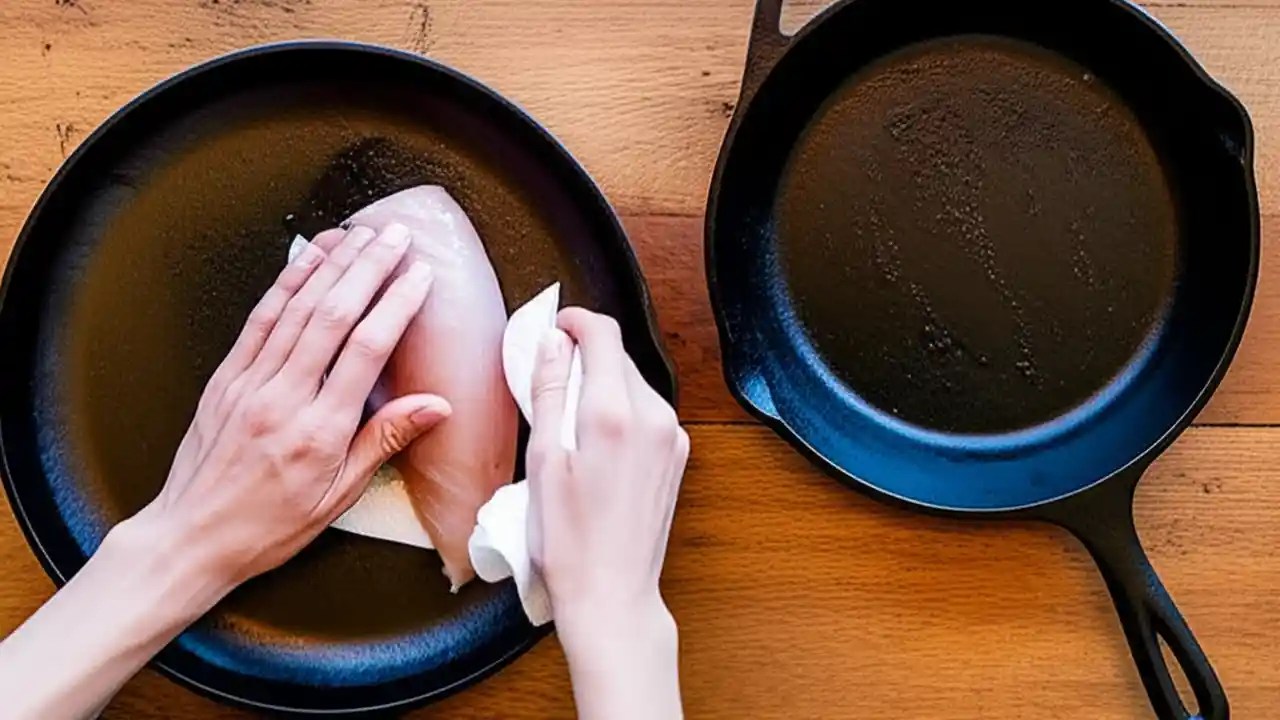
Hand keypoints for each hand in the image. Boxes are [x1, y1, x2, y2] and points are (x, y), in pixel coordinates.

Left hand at [0, 223, 450, 719]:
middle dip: (368, 269)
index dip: (396, 305)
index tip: (420, 276)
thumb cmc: (269, 526)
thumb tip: (436, 406)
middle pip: (332, 316)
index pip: (365, 351)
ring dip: (331, 264)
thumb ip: (384, 441)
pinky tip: (308, 257)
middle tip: (397, 237)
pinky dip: (286, 283)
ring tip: (361, 234)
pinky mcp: (226, 377)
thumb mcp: (338, 497)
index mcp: (318, 431)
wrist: (191, 537)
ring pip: (295, 308)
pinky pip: (259, 319)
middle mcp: (282, 397)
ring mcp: (249, 382)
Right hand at [527, 307, 687, 719]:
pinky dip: (619, 409)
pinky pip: (647, 411)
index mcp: (616, 415)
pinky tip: (593, 440)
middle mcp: (655, 417)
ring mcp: (672, 437)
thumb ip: (548, 391)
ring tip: (566, 415)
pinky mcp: (678, 455)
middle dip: (583, 353)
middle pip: (619, 356)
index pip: (603, 334)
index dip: (574, 321)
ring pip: (633, 382)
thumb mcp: (543, 461)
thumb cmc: (567, 540)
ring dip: (602, 382)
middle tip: (546, 373)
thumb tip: (550, 339)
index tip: (550, 327)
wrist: (613, 595)